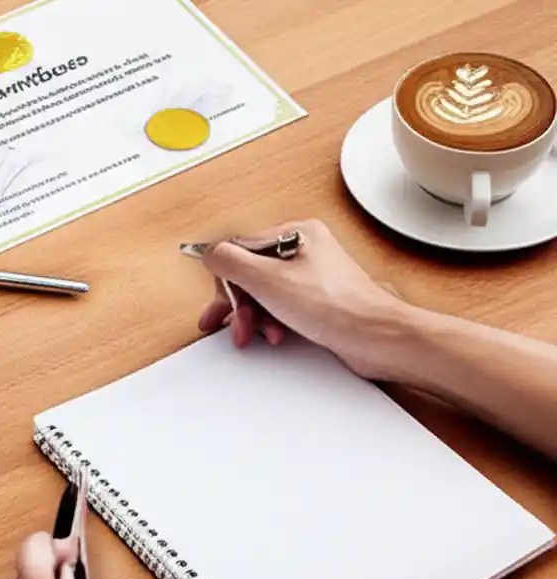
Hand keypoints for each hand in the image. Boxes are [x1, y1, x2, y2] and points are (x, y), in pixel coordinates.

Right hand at [197, 218, 412, 379]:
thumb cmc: (336, 307)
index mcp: (295, 233)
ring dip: (255, 316)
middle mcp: (304, 249)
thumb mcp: (268, 279)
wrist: (376, 338)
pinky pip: (280, 305)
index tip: (219, 305)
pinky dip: (272, 321)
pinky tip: (274, 334)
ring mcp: (311, 275)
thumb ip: (230, 261)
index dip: (226, 281)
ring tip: (256, 335)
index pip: (239, 249)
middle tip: (235, 325)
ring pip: (264, 291)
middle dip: (239, 303)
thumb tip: (209, 253)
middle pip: (250, 272)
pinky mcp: (318, 299)